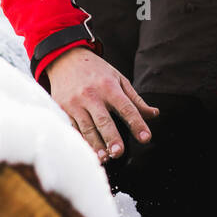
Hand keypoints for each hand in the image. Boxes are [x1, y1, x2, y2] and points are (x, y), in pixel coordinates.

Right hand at [45, 46, 159, 163]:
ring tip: (105, 158)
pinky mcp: (61, 108)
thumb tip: (154, 114)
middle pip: (103, 120)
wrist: (65, 58)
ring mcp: (74, 103)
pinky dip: (80, 141)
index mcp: (108, 86)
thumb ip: (135, 100)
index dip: (137, 123)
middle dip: (111, 137)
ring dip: (95, 144)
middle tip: (119, 152)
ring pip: (86, 127)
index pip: (126, 107)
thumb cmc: (96, 71)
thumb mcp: (118, 79)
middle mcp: (91, 95)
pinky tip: (87, 151)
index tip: (146, 138)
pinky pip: (72, 128)